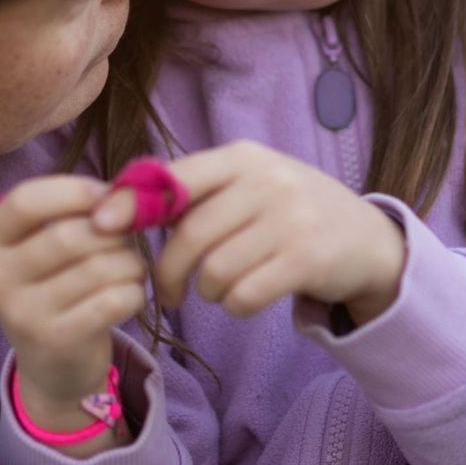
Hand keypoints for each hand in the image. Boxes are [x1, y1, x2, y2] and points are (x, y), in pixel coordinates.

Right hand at [0, 175, 145, 448]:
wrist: (53, 368)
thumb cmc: (58, 289)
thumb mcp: (47, 248)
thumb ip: (75, 214)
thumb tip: (122, 196)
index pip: (24, 201)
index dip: (73, 190)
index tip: (106, 195)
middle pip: (69, 235)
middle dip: (113, 232)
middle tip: (127, 241)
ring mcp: (23, 313)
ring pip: (98, 267)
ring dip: (130, 263)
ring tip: (131, 269)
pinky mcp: (56, 341)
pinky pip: (113, 300)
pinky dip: (134, 292)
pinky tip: (130, 295)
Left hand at [94, 142, 405, 323]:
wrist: (365, 239)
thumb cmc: (287, 214)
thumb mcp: (247, 187)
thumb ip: (194, 194)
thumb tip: (118, 208)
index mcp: (243, 157)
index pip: (176, 178)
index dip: (132, 202)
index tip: (100, 226)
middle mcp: (267, 180)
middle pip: (190, 235)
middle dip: (168, 273)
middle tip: (166, 293)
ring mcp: (291, 218)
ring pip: (215, 271)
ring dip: (208, 292)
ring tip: (220, 289)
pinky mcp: (308, 258)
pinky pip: (244, 295)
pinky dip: (235, 307)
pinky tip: (245, 299)